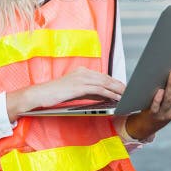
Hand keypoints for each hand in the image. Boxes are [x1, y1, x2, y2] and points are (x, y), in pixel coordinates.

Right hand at [6, 67, 125, 118]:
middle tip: (130, 91)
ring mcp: (81, 78)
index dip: (114, 82)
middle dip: (119, 85)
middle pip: (106, 78)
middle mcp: (83, 72)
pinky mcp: (79, 86)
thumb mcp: (74, 91)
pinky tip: (116, 98)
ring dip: (117, 90)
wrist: (39, 95)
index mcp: (81, 71)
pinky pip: (99, 90)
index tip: (123, 87)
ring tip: (126, 95)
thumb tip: (103, 96)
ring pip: (105, 83)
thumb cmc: (54, 95)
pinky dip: (109, 94)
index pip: (102, 76)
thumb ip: (87, 91)